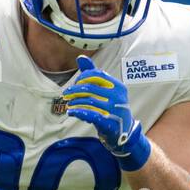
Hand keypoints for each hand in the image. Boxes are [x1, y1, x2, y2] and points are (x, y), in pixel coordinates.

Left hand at [63, 55, 151, 169]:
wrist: (123, 132)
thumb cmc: (112, 108)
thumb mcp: (106, 90)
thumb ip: (93, 74)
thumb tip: (80, 57)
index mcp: (117, 86)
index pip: (96, 75)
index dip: (82, 77)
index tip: (74, 84)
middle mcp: (117, 96)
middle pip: (90, 88)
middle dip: (74, 90)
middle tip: (66, 94)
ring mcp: (114, 110)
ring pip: (88, 101)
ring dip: (74, 102)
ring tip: (69, 104)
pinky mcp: (108, 123)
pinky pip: (90, 115)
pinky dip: (78, 112)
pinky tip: (71, 112)